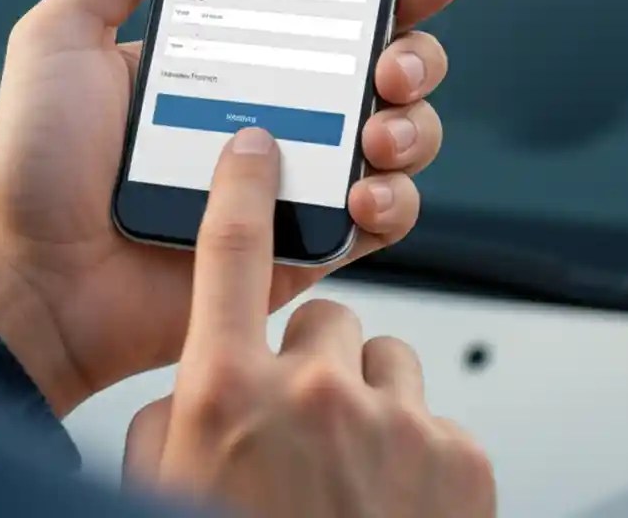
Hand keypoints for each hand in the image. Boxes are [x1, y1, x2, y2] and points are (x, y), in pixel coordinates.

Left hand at [0, 0, 463, 414]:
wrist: (36, 281)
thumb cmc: (38, 167)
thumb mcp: (63, 40)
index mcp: (234, 59)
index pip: (329, 8)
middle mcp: (277, 114)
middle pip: (385, 69)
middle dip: (415, 53)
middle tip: (391, 60)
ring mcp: (294, 182)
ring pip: (400, 140)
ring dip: (413, 127)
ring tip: (375, 131)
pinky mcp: (301, 246)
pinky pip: (380, 221)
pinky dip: (393, 203)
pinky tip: (365, 193)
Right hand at [123, 129, 495, 516]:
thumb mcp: (163, 487)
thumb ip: (176, 420)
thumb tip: (199, 386)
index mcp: (226, 396)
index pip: (231, 253)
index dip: (243, 186)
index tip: (255, 146)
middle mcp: (314, 397)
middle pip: (324, 317)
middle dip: (311, 362)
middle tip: (299, 424)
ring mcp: (398, 427)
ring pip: (386, 362)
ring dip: (367, 403)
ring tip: (347, 471)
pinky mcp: (463, 461)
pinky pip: (433, 421)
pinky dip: (413, 452)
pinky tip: (388, 503)